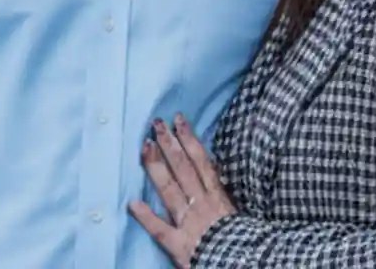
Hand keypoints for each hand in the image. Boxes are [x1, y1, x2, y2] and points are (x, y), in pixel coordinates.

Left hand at [129, 114, 234, 268]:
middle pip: (183, 168)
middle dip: (169, 144)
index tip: (179, 120)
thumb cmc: (243, 241)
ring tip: (145, 146)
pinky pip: (159, 229)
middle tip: (156, 123)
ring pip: (170, 189)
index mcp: (218, 197)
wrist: (242, 263)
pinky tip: (132, 203)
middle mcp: (202, 204)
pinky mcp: (178, 244)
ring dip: (156, 166)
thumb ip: (225, 194)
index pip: (201, 161)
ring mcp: (188, 222)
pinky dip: (146, 216)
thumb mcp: (239, 212)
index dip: (189, 139)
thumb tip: (216, 170)